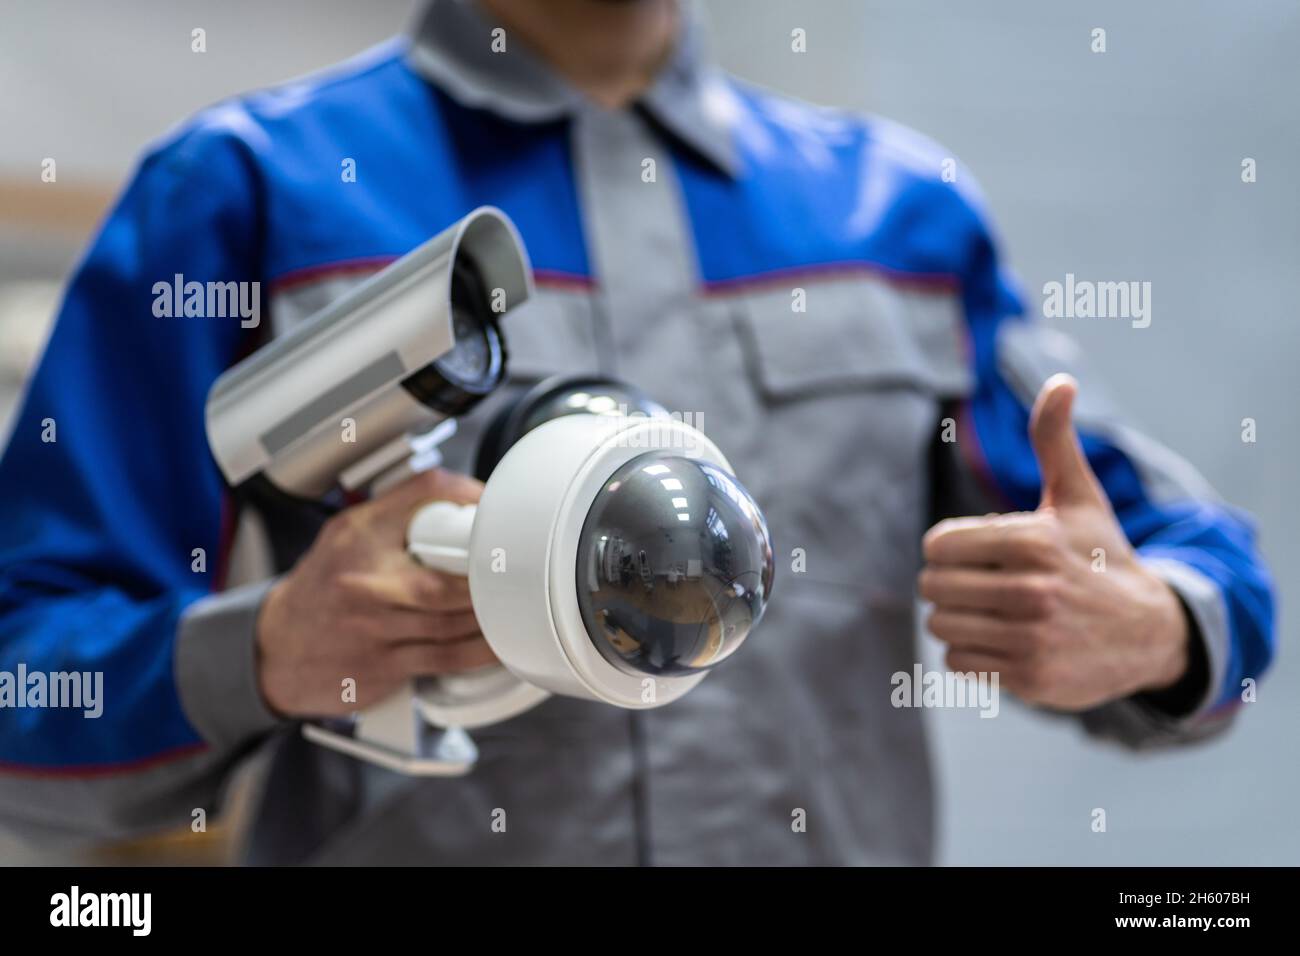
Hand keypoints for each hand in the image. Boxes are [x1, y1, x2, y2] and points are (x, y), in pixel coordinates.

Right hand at [255, 468, 496, 717]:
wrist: (275, 648)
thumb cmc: (323, 588)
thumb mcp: (348, 533)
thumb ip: (400, 512)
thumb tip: (468, 501)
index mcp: (358, 533)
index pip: (425, 493)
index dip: (470, 496)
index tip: (493, 507)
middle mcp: (364, 578)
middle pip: (448, 574)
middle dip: (487, 575)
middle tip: (512, 569)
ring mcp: (374, 626)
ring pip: (454, 619)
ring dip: (492, 614)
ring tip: (513, 603)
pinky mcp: (384, 665)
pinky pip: (448, 656)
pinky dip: (482, 649)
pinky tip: (499, 640)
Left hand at [918, 374, 1189, 710]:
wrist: (1150, 633)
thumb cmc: (1100, 556)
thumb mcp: (1078, 498)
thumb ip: (1055, 440)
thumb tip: (1061, 380)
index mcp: (1032, 541)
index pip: (936, 545)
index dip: (948, 547)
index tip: (974, 551)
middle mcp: (1031, 591)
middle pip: (934, 586)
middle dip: (950, 582)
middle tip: (984, 583)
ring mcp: (1031, 638)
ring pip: (941, 624)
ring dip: (958, 618)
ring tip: (994, 611)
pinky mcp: (1029, 679)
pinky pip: (958, 661)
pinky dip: (971, 652)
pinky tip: (1004, 640)